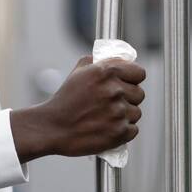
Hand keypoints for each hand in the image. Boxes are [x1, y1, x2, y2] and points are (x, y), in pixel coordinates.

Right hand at [10, 55, 144, 161]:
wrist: (52, 127)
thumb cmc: (64, 101)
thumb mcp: (78, 73)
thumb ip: (97, 63)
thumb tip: (116, 59)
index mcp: (106, 71)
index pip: (139, 72)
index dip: (134, 78)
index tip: (129, 83)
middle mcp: (114, 90)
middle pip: (139, 93)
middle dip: (129, 98)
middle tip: (115, 103)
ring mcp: (118, 112)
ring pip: (136, 113)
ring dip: (126, 116)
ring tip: (108, 117)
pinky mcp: (119, 131)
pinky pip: (133, 130)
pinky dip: (123, 131)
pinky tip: (109, 128)